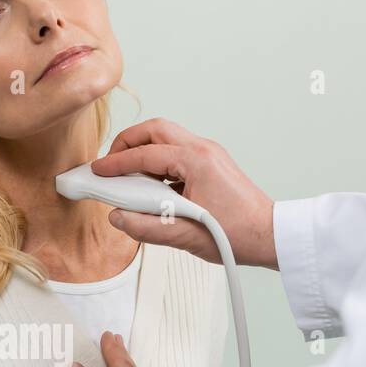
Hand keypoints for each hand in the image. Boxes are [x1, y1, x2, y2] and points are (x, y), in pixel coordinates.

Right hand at [91, 118, 276, 268]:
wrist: (268, 236)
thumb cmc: (236, 235)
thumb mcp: (186, 236)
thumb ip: (147, 228)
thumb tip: (117, 218)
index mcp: (197, 161)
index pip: (146, 154)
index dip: (116, 163)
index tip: (97, 172)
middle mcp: (203, 150)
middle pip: (155, 129)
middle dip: (127, 142)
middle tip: (110, 164)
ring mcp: (209, 155)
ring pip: (166, 138)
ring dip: (142, 151)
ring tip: (126, 176)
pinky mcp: (211, 165)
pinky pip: (176, 153)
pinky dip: (157, 162)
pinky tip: (149, 186)